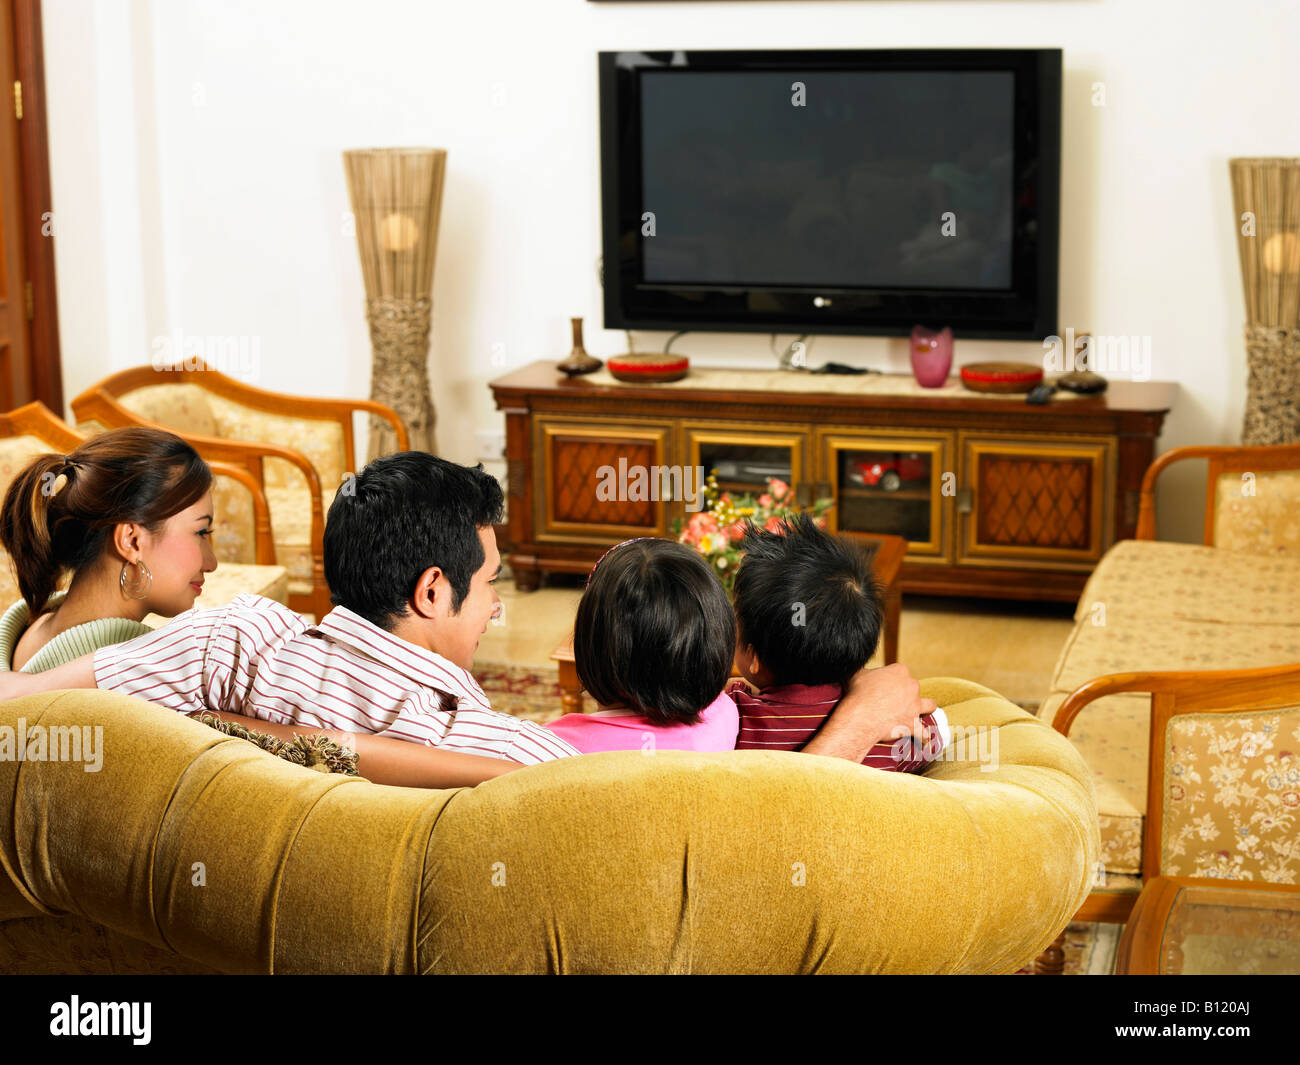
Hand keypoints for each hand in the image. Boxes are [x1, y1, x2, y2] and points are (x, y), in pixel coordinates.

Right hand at [803, 662, 935, 762]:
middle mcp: (912, 686)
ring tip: (918, 713)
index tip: (883, 687)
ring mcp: (915, 705)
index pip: (900, 672)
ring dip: (924, 709)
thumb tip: (858, 666)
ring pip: (929, 705)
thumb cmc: (857, 693)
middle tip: (892, 702)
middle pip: (913, 688)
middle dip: (905, 694)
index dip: (892, 680)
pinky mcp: (913, 724)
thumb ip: (864, 670)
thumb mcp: (857, 673)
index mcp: (900, 671)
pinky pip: (924, 732)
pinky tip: (922, 739)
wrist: (860, 716)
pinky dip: (923, 736)